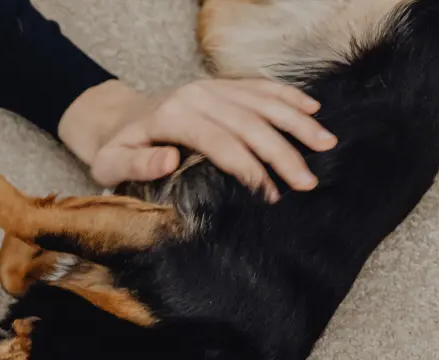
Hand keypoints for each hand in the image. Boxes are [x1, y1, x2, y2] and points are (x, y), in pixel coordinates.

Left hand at [58, 78, 336, 199]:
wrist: (114, 118)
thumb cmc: (115, 149)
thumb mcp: (111, 164)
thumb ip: (136, 164)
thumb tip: (169, 159)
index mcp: (173, 117)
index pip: (220, 143)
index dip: (248, 168)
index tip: (270, 193)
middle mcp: (197, 96)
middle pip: (249, 124)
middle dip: (282, 153)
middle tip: (308, 181)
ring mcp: (212, 87)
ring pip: (262, 102)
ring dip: (297, 123)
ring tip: (327, 145)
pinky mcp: (222, 86)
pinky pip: (260, 87)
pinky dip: (288, 97)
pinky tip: (313, 110)